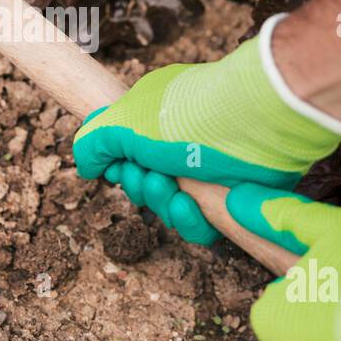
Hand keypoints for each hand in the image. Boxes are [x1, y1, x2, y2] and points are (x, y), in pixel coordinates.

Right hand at [72, 18, 340, 244]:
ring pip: (169, 207)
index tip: (121, 166)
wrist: (254, 125)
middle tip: (151, 176)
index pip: (124, 152)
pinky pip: (198, 223)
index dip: (119, 166)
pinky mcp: (229, 195)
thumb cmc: (187, 117)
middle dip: (140, 186)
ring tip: (172, 189)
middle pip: (144, 183)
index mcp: (154, 118)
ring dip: (162, 204)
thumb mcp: (123, 123)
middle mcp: (179, 143)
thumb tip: (86, 165)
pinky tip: (190, 205)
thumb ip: (94, 143)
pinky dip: (189, 220)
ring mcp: (205, 169)